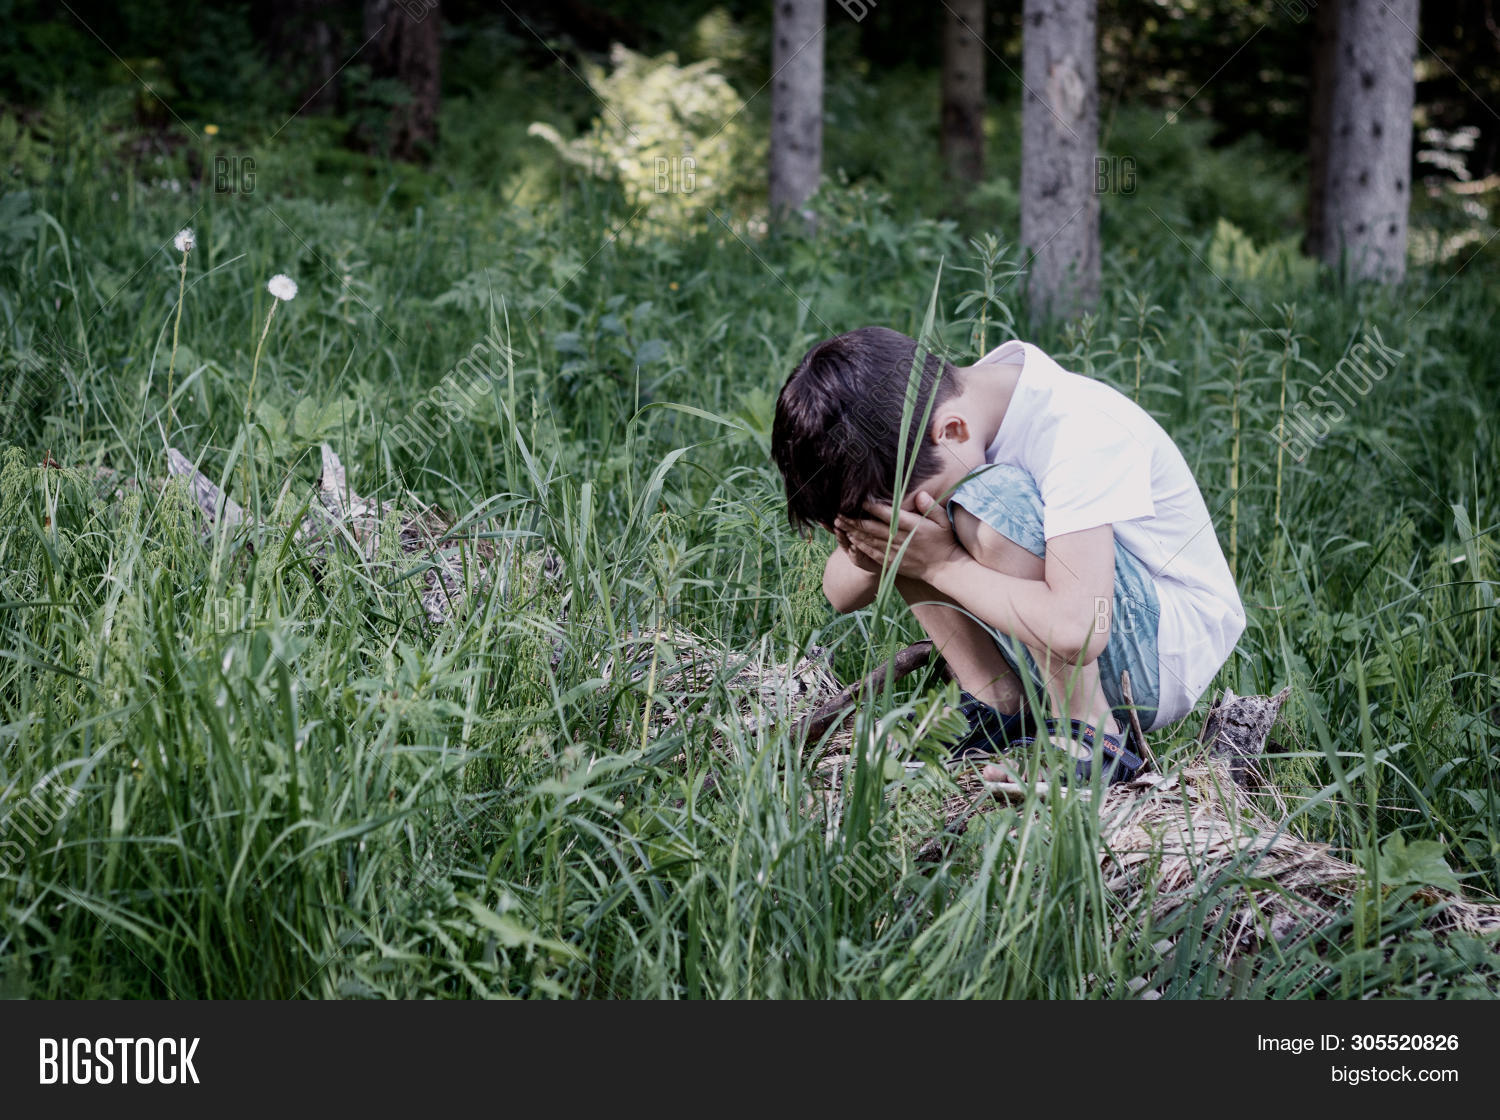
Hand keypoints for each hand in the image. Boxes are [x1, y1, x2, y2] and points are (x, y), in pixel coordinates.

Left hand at [834, 492, 962, 581]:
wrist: (944, 568)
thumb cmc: (944, 541)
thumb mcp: (943, 521)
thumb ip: (930, 507)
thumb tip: (920, 494)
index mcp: (913, 527)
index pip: (889, 515)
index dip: (873, 508)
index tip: (861, 500)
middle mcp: (901, 539)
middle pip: (873, 528)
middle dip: (854, 520)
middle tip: (839, 512)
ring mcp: (895, 552)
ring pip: (869, 540)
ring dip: (853, 532)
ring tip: (839, 524)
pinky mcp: (892, 562)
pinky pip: (872, 554)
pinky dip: (860, 546)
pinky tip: (850, 540)